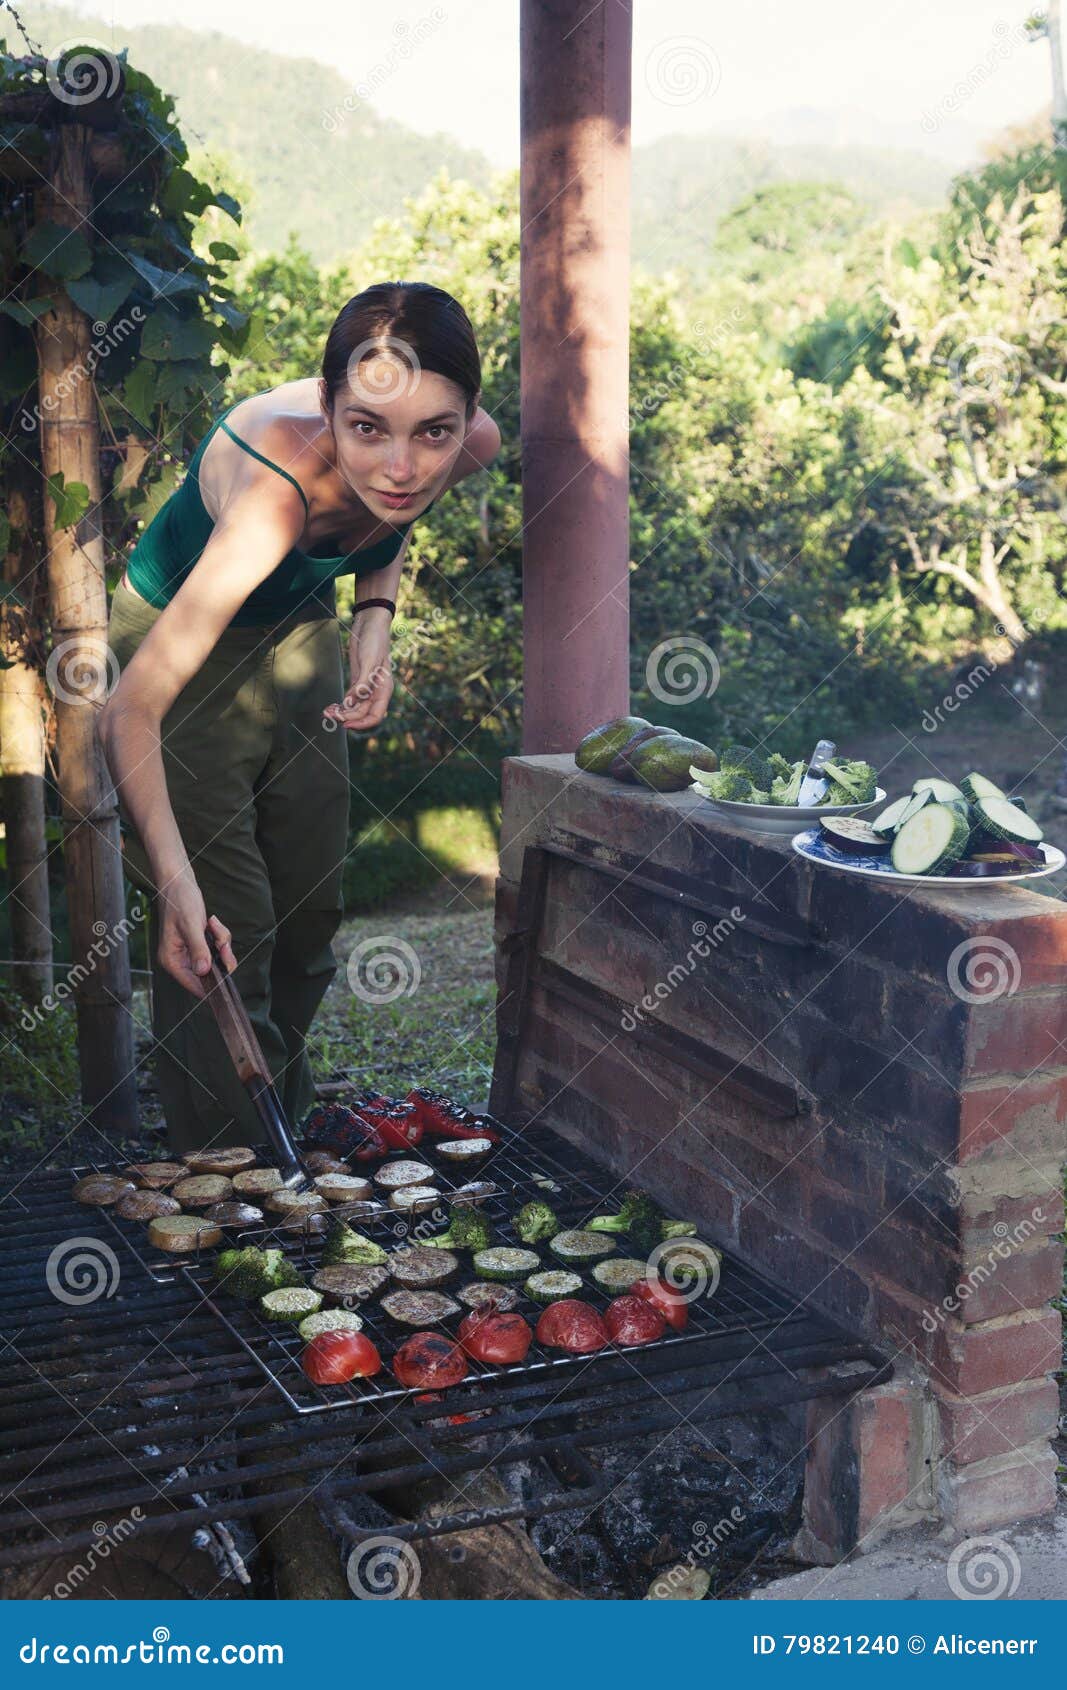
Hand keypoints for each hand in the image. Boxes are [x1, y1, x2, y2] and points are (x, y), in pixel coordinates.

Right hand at [158, 871, 236, 997]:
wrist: (178, 882)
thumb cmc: (179, 900)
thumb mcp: (191, 925)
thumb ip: (198, 949)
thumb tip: (203, 971)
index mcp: (172, 960)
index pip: (194, 985)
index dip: (212, 984)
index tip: (227, 977)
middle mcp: (180, 959)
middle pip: (209, 973)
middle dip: (220, 957)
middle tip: (222, 943)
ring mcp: (189, 952)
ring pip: (216, 959)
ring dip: (221, 943)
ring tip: (212, 924)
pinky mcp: (198, 943)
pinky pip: (216, 948)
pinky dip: (219, 936)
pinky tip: (212, 922)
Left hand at [323, 618, 393, 731]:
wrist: (369, 624)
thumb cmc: (374, 641)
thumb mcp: (369, 661)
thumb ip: (362, 683)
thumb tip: (351, 702)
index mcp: (384, 690)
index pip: (375, 716)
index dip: (361, 723)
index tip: (345, 724)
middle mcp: (376, 692)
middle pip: (361, 714)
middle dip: (346, 717)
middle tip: (328, 715)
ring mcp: (366, 687)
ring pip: (354, 708)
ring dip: (341, 712)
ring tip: (326, 712)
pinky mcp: (357, 681)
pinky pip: (350, 699)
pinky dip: (341, 705)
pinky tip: (331, 707)